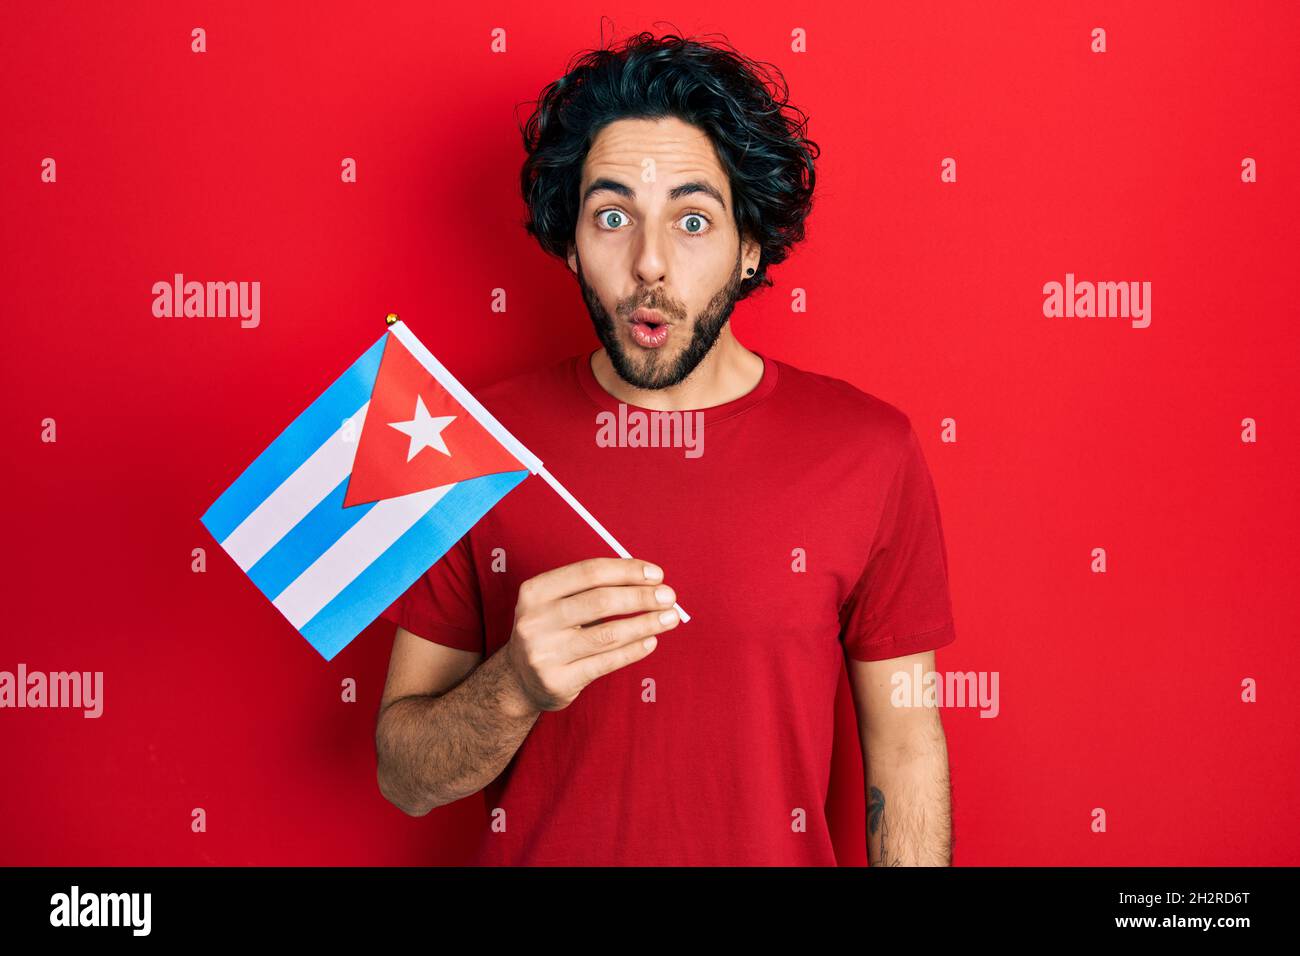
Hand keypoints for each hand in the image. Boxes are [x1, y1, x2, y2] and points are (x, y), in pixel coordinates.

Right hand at [503, 557, 679, 711]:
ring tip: (670, 618)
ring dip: (645, 624)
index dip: (627, 571)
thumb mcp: (557, 602)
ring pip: (607, 634)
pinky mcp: (558, 680)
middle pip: (601, 601)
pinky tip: (651, 642)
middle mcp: (535, 620)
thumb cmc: (552, 631)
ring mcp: (544, 653)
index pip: (589, 572)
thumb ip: (594, 588)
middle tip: (669, 597)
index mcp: (535, 591)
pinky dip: (633, 650)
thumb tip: (648, 580)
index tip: (656, 574)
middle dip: (641, 597)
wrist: (520, 680)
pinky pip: (605, 662)